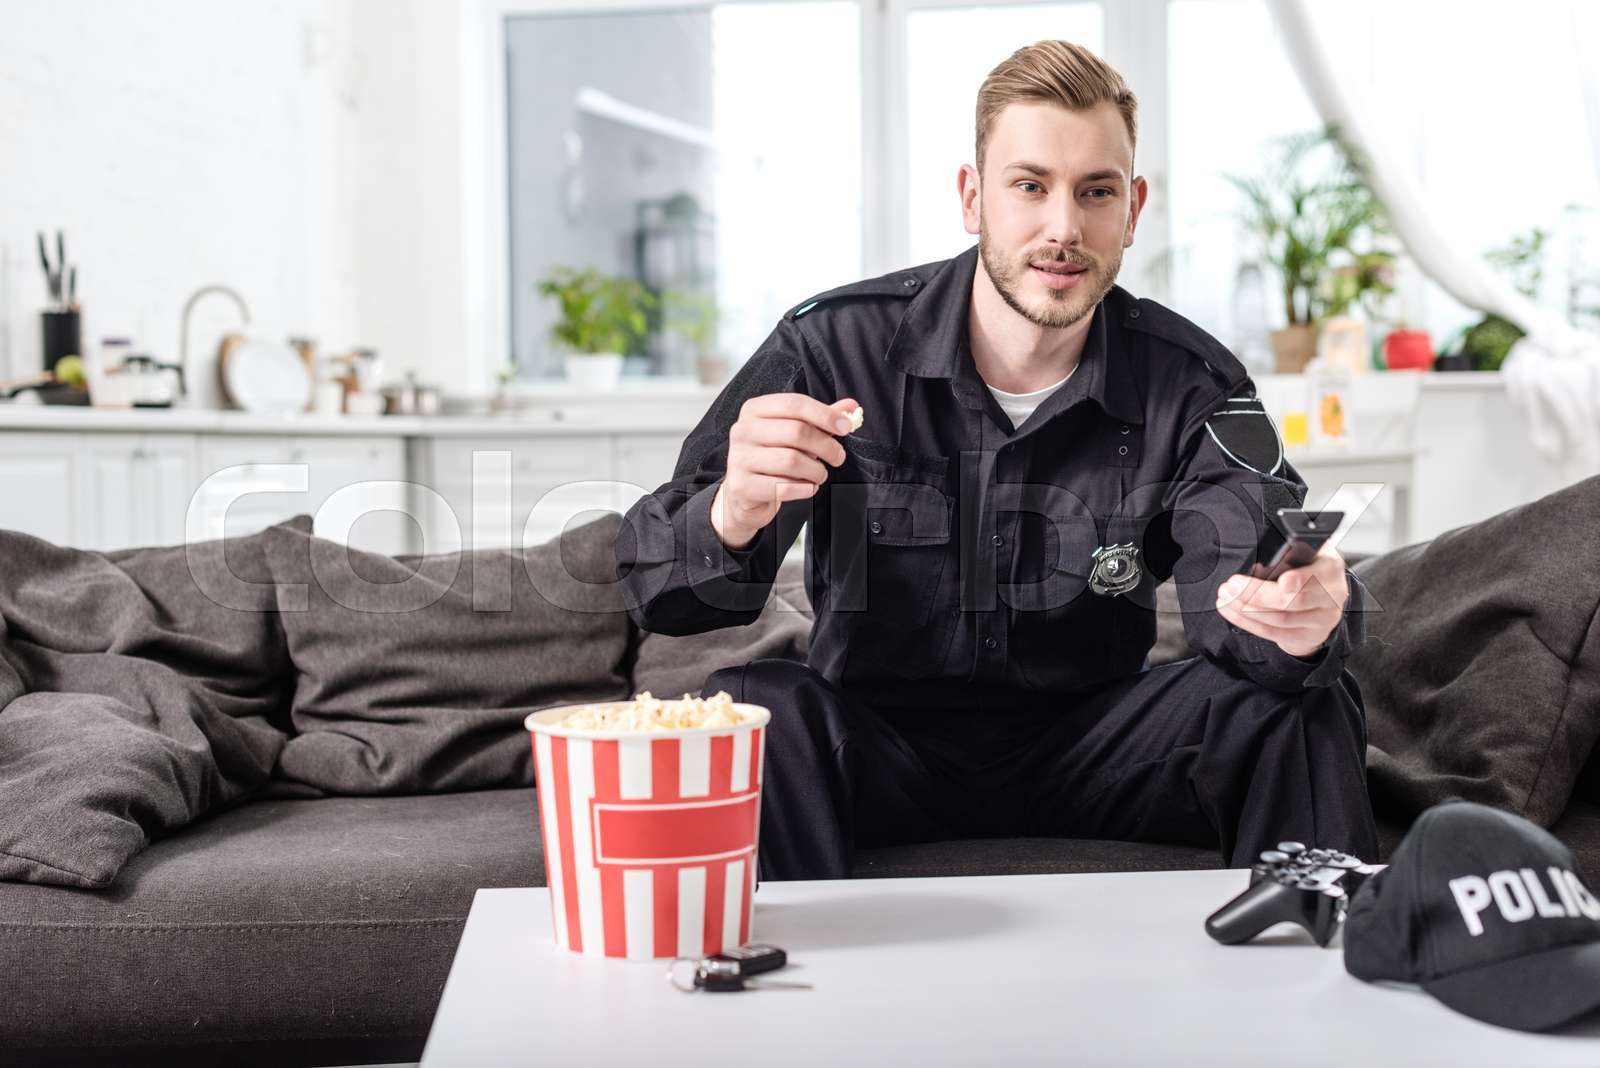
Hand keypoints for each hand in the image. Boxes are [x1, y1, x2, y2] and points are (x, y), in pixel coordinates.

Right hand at [710, 394, 857, 549]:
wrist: (744, 494)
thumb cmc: (773, 457)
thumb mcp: (795, 433)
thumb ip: (820, 419)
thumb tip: (850, 406)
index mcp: (754, 410)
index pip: (794, 403)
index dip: (825, 414)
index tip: (846, 427)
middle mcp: (742, 430)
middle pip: (796, 431)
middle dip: (826, 446)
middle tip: (838, 457)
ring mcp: (739, 459)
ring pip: (792, 461)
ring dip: (816, 470)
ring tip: (820, 474)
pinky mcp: (742, 486)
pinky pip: (783, 487)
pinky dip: (804, 489)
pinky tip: (807, 487)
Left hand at [1215, 543, 1348, 658]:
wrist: (1323, 601)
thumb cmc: (1308, 571)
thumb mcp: (1306, 555)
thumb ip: (1288, 555)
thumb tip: (1254, 563)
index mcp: (1330, 568)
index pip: (1317, 576)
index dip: (1299, 580)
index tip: (1282, 581)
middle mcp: (1332, 596)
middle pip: (1294, 600)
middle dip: (1257, 594)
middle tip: (1233, 585)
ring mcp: (1322, 620)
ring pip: (1281, 619)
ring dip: (1247, 609)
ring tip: (1227, 597)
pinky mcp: (1308, 636)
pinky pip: (1274, 633)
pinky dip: (1248, 623)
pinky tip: (1232, 612)